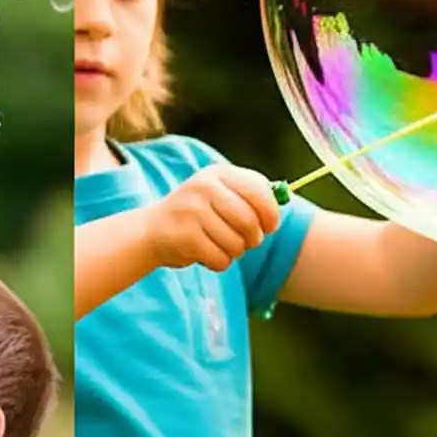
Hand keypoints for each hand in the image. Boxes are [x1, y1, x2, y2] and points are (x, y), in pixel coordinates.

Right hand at [144, 165, 280, 270]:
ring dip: (235, 252)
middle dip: (253, 238)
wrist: (152, 230)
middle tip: (246, 242)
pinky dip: (219, 263)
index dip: (270, 213)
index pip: (258, 190)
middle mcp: (203, 187)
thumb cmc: (196, 214)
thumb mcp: (219, 194)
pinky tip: (207, 254)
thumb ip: (249, 194)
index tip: (270, 226)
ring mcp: (192, 211)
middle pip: (249, 221)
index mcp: (217, 173)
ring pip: (236, 243)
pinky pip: (221, 259)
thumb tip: (284, 199)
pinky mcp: (185, 237)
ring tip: (221, 246)